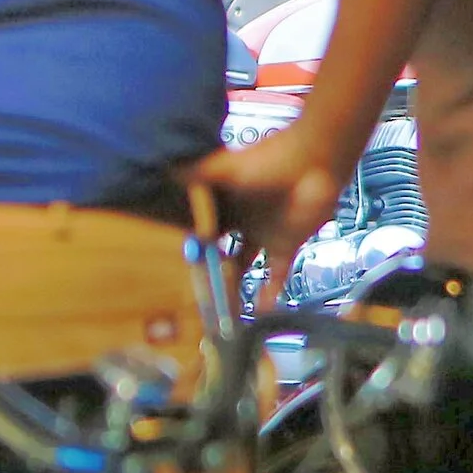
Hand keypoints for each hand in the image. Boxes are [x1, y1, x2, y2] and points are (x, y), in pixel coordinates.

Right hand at [185, 122, 348, 304]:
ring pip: (242, 269)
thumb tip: (158, 173)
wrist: (314, 162)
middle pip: (218, 253)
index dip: (185, 246)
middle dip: (206, 272)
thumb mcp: (222, 167)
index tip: (167, 266)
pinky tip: (255, 312)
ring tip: (215, 312)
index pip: (199, 230)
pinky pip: (275, 276)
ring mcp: (263, 237)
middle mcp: (241, 223)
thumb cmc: (269, 159)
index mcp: (223, 204)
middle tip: (187, 296)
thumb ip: (191, 173)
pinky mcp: (286, 247)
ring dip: (231, 289)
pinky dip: (268, 294)